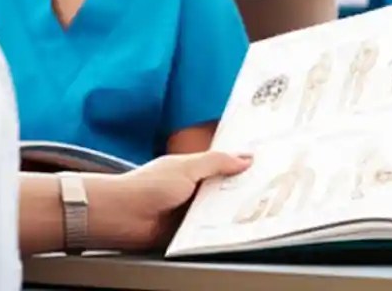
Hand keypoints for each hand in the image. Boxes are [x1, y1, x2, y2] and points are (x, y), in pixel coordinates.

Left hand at [86, 151, 251, 251]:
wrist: (121, 216)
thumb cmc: (147, 185)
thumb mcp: (187, 167)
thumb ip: (216, 162)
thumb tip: (245, 158)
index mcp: (193, 169)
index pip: (223, 165)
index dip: (241, 166)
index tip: (265, 167)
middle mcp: (192, 189)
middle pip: (224, 190)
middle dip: (242, 190)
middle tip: (269, 190)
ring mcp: (189, 211)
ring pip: (218, 212)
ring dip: (231, 213)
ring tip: (257, 210)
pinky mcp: (186, 233)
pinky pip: (207, 231)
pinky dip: (217, 231)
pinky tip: (232, 229)